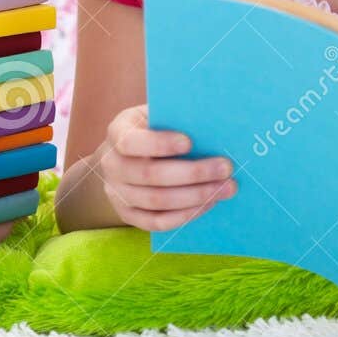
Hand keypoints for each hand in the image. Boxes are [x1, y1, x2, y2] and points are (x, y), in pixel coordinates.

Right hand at [95, 104, 236, 230]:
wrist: (125, 156)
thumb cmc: (152, 128)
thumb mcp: (156, 114)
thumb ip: (175, 118)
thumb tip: (212, 125)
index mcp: (117, 133)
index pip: (131, 142)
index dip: (159, 144)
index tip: (190, 142)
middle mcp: (111, 164)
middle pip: (149, 175)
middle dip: (192, 173)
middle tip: (226, 168)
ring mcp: (116, 193)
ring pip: (156, 201)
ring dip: (195, 197)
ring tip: (226, 188)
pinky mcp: (127, 214)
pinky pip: (156, 222)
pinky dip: (185, 215)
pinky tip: (209, 204)